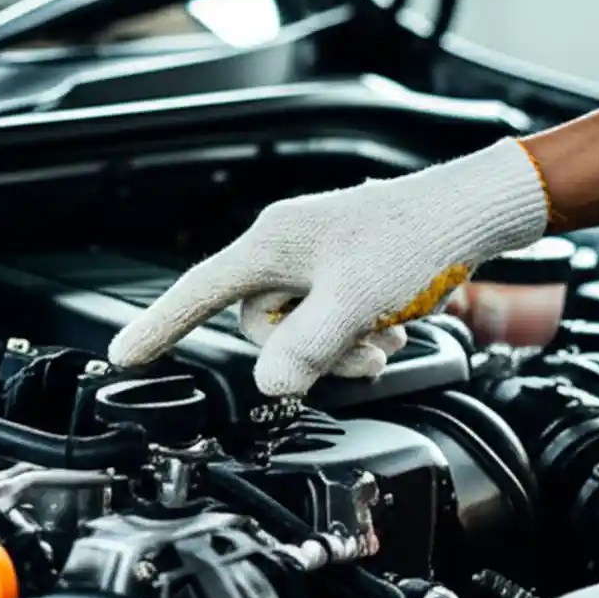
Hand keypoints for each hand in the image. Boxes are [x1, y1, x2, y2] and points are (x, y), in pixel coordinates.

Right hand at [108, 138, 549, 395]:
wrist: (473, 214)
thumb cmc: (416, 240)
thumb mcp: (355, 300)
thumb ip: (307, 345)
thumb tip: (269, 384)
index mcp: (272, 244)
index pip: (199, 291)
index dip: (159, 325)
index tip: (124, 354)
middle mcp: (287, 249)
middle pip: (261, 326)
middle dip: (309, 352)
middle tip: (360, 353)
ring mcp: (316, 261)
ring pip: (300, 329)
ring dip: (341, 348)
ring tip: (385, 336)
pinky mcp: (343, 272)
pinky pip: (328, 319)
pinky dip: (358, 334)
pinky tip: (391, 326)